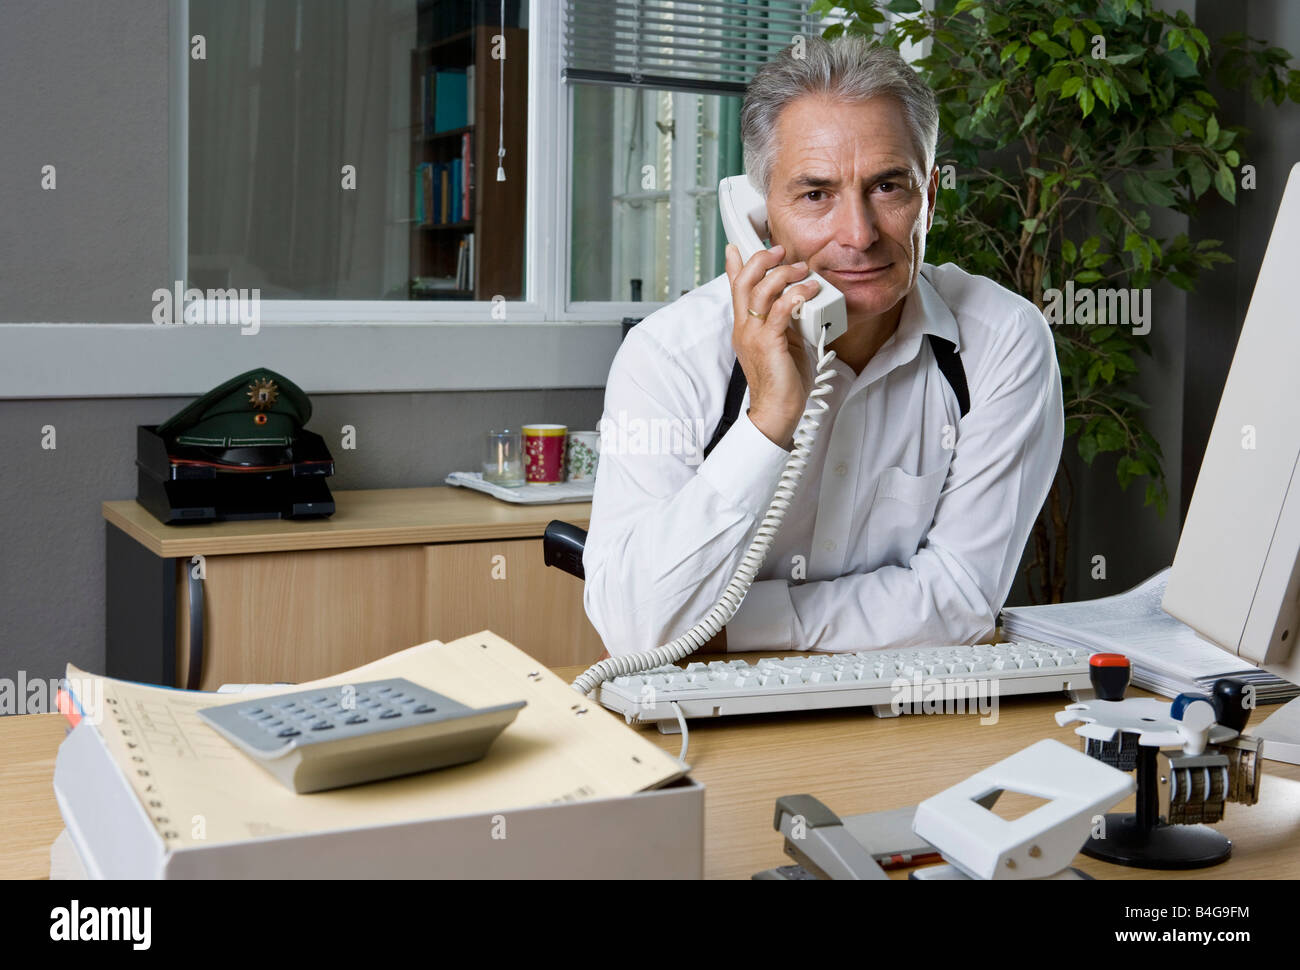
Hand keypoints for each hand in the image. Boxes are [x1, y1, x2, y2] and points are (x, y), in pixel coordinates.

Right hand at [724, 243, 819, 450]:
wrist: (778, 411)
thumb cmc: (783, 381)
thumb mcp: (782, 342)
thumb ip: (784, 319)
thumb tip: (796, 299)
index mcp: (745, 327)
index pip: (735, 289)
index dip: (735, 265)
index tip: (738, 247)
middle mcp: (744, 328)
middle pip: (744, 282)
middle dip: (762, 260)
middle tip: (781, 252)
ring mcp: (754, 335)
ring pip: (761, 290)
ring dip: (784, 275)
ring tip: (803, 271)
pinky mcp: (768, 343)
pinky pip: (780, 310)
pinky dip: (796, 296)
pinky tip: (810, 291)